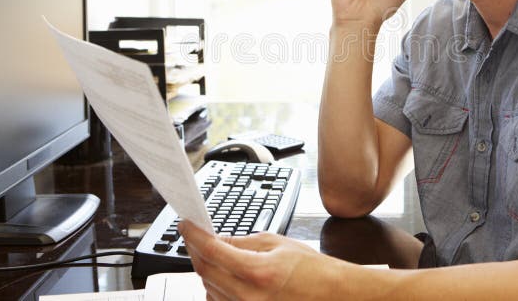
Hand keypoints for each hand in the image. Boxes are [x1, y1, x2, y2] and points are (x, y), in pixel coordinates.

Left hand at [179, 221, 340, 299]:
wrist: (331, 294)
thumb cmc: (311, 269)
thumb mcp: (276, 244)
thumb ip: (241, 242)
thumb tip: (216, 238)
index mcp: (258, 272)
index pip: (213, 251)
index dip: (194, 235)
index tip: (186, 224)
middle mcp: (249, 297)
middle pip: (204, 271)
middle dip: (195, 250)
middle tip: (193, 235)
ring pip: (208, 289)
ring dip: (204, 269)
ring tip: (209, 253)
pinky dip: (214, 287)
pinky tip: (220, 275)